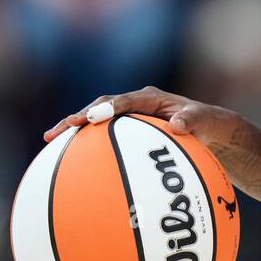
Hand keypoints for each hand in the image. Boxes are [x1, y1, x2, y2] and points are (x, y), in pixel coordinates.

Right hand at [41, 85, 237, 145]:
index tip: (93, 118)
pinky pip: (103, 135)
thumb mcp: (207, 122)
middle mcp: (137, 103)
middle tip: (60, 130)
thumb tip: (177, 125)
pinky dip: (86, 144)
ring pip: (97, 118)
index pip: (126, 100)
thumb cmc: (209, 124)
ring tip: (50, 140)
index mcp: (152, 98)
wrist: (210, 128)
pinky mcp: (127, 130)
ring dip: (75, 127)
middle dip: (80, 116)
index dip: (109, 108)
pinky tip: (68, 162)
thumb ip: (193, 121)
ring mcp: (130, 117)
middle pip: (102, 106)